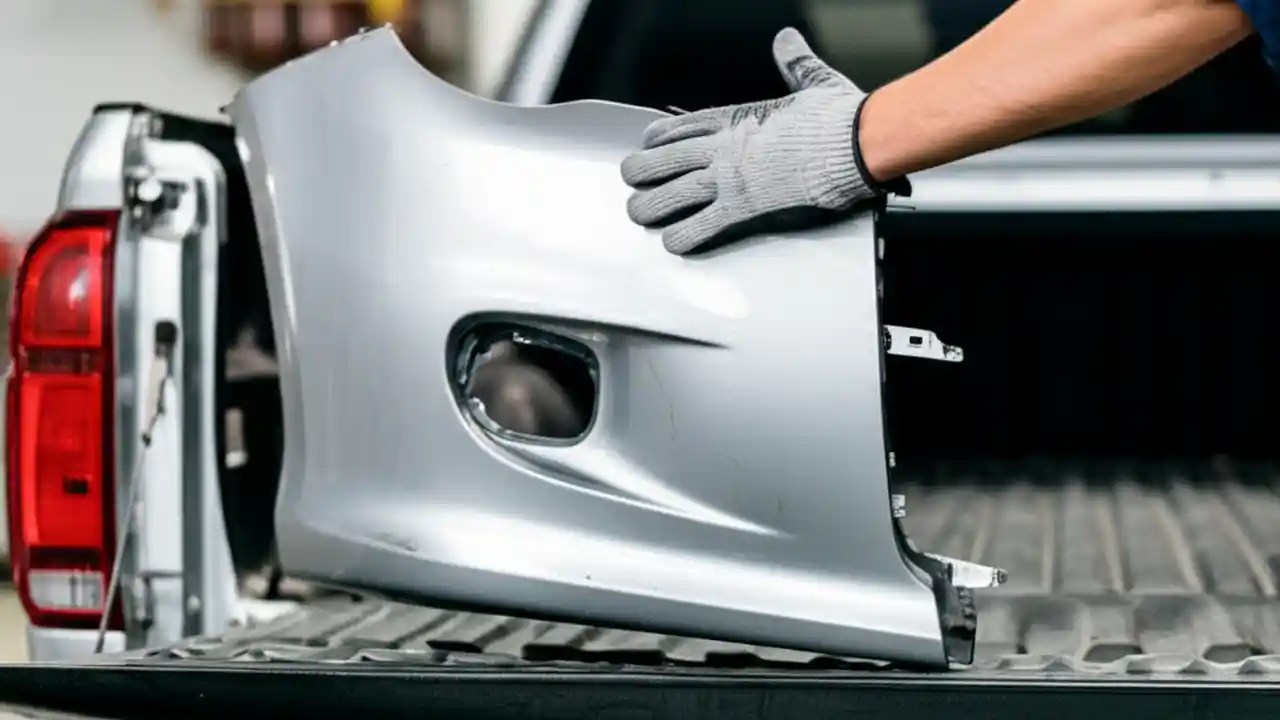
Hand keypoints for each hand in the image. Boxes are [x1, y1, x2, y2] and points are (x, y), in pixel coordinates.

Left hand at [621, 27, 883, 254]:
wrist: (855, 144)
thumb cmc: (840, 118)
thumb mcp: (812, 82)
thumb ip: (794, 63)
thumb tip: (787, 40)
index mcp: (740, 118)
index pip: (686, 125)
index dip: (660, 135)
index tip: (647, 140)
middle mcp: (726, 147)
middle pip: (668, 158)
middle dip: (644, 169)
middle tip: (629, 178)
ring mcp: (731, 178)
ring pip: (674, 192)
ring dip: (651, 204)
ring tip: (637, 212)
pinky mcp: (744, 207)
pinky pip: (703, 225)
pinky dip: (685, 235)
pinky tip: (671, 243)